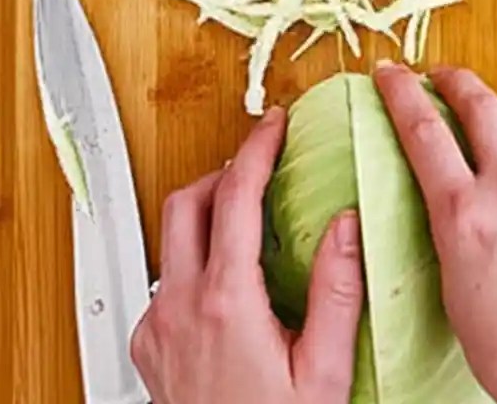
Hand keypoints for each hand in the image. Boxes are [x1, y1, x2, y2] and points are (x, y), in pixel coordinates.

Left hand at [130, 108, 364, 403]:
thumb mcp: (325, 370)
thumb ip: (337, 291)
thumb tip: (348, 226)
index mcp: (227, 302)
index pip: (235, 198)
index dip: (256, 150)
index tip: (272, 127)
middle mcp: (180, 308)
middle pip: (186, 203)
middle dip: (222, 172)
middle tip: (258, 164)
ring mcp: (156, 328)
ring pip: (170, 241)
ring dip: (206, 217)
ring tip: (250, 222)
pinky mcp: (148, 348)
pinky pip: (165, 282)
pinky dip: (195, 262)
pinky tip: (229, 283)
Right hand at [373, 64, 496, 403]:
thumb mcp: (452, 285)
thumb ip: (452, 229)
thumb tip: (452, 202)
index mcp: (464, 213)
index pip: (424, 131)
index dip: (402, 93)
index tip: (388, 72)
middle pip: (484, 108)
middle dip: (458, 81)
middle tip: (441, 73)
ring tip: (490, 116)